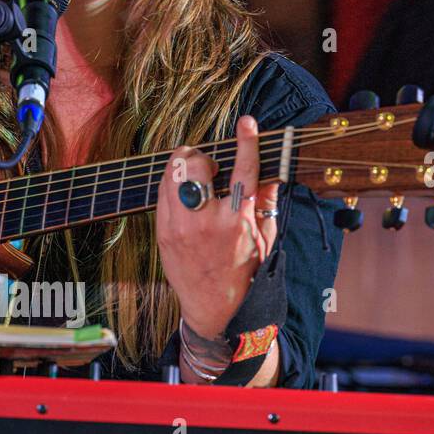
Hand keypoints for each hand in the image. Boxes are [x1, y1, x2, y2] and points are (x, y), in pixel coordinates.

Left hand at [155, 115, 277, 338]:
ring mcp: (179, 228)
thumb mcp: (265, 238)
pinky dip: (171, 185)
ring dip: (182, 167)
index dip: (246, 141)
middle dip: (202, 157)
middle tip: (210, 167)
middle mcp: (206, 222)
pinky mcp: (163, 234)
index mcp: (238, 221)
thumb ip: (267, 201)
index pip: (244, 169)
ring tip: (195, 178)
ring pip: (171, 175)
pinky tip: (183, 194)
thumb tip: (273, 170)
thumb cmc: (245, 273)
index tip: (247, 122)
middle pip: (193, 165)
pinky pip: (161, 194)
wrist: (216, 311)